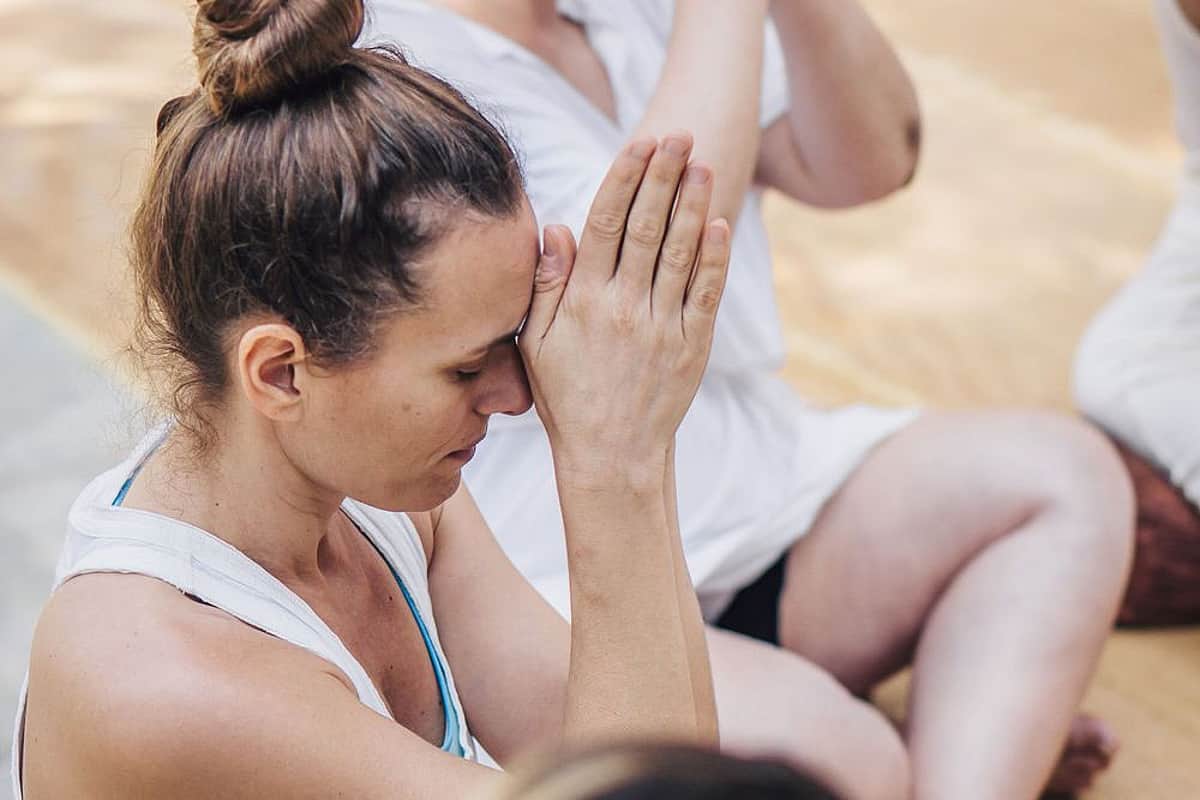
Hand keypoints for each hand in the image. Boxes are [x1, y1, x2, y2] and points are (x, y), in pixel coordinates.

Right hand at [518, 132, 731, 477]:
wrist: (611, 454)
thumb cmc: (568, 397)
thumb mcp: (538, 343)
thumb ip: (547, 284)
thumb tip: (557, 227)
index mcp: (584, 302)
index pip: (606, 225)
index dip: (624, 180)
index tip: (638, 144)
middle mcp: (624, 308)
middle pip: (647, 228)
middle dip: (663, 177)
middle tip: (679, 134)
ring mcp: (661, 327)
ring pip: (679, 254)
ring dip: (691, 205)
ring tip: (702, 163)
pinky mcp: (691, 348)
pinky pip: (704, 295)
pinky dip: (713, 259)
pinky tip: (718, 224)